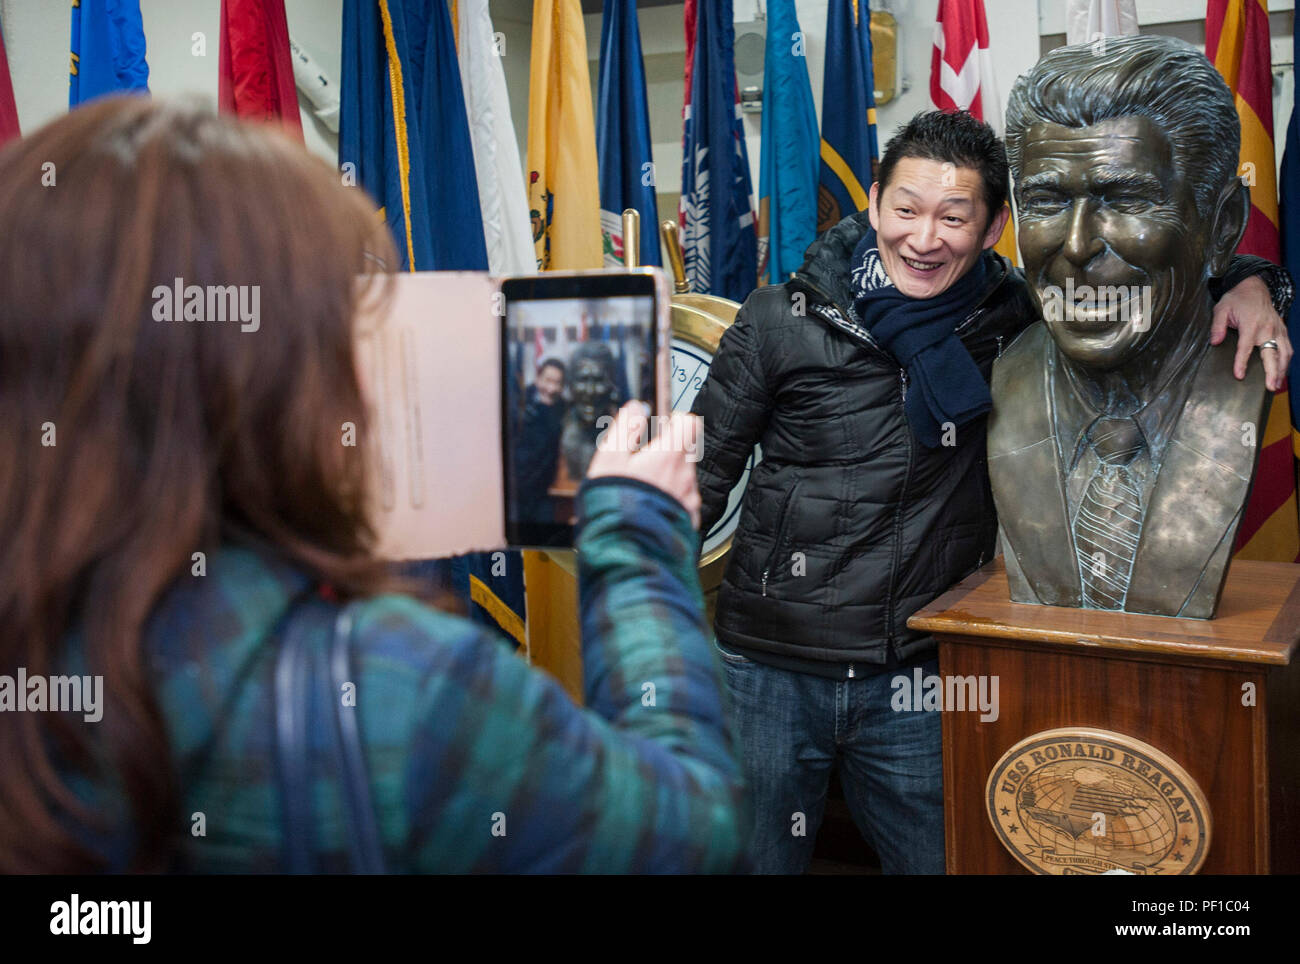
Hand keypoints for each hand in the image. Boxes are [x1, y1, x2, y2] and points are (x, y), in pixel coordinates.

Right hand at [587, 402, 702, 528]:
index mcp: (669, 456)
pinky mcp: (689, 520)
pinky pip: (683, 500)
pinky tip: (649, 505)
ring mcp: (690, 500)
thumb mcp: (610, 460)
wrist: (626, 552)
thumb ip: (625, 428)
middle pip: (687, 450)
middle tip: (643, 458)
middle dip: (668, 449)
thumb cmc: (615, 506)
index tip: (662, 424)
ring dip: (669, 476)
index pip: (689, 422)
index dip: (675, 419)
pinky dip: (670, 498)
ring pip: (685, 476)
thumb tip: (636, 408)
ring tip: (643, 487)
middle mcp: (686, 477)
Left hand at [1211, 275, 1291, 390]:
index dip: (1242, 362)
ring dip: (1282, 370)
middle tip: (1269, 387)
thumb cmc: (1237, 299)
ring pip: (1284, 353)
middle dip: (1272, 372)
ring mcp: (1277, 329)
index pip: (1246, 347)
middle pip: (1271, 353)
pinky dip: (1286, 360)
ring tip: (1276, 385)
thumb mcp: (1221, 309)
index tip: (1240, 375)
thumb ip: (1217, 326)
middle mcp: (1267, 328)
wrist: (1254, 286)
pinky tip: (1282, 371)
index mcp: (1251, 324)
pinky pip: (1288, 347)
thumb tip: (1215, 342)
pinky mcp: (1282, 330)